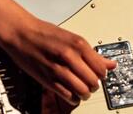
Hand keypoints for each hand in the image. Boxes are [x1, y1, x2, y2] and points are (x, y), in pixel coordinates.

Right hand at [0, 16, 115, 106]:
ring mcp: (58, 69)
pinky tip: (72, 94)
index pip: (101, 68)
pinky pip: (67, 95)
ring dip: (85, 93)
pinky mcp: (47, 79)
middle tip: (92, 84)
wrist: (22, 34)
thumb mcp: (73, 38)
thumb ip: (93, 54)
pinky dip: (73, 98)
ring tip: (83, 91)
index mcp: (79, 44)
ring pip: (81, 90)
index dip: (102, 75)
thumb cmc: (45, 34)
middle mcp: (70, 56)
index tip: (100, 75)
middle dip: (95, 85)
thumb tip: (111, 64)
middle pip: (93, 80)